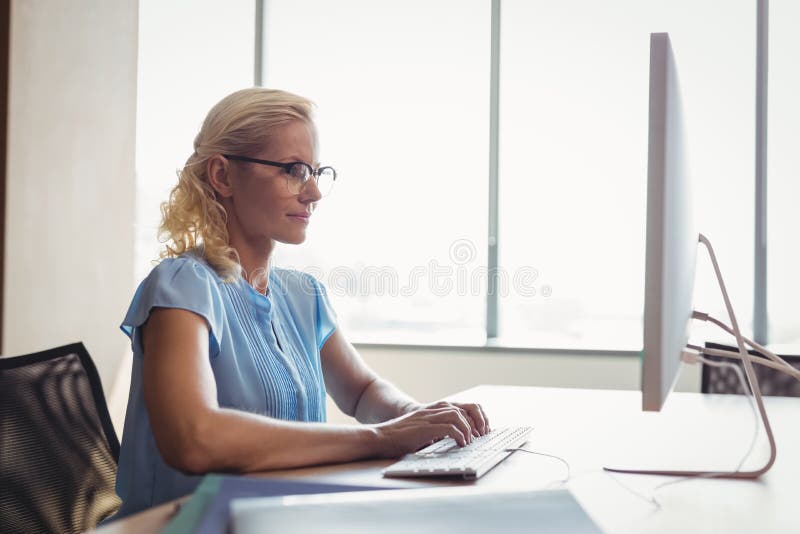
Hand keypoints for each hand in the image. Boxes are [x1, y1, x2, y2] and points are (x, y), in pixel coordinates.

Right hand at [373, 401, 490, 457]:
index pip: (460, 407)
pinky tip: (460, 444)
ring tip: (470, 441)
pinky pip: (448, 428)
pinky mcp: (424, 428)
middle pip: (462, 408)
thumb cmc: (398, 438)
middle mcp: (431, 411)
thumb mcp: (420, 431)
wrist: (379, 437)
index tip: (480, 430)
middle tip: (480, 436)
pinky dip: (458, 435)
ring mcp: (427, 418)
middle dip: (475, 422)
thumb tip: (451, 442)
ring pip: (457, 416)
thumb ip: (434, 432)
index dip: (473, 417)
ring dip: (468, 429)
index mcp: (431, 411)